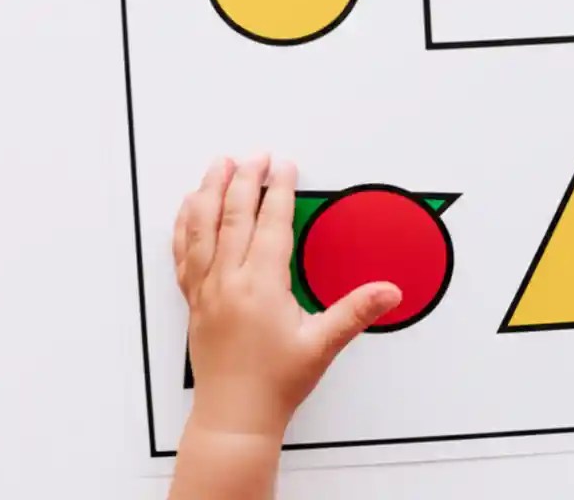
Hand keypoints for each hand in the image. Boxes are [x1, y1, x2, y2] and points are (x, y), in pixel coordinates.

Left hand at [173, 155, 402, 437]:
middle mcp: (228, 283)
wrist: (235, 417)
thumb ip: (356, 312)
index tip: (285, 167)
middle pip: (233, 216)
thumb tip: (389, 292)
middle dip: (245, 180)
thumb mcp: (323, 345)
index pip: (271, 224)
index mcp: (260, 287)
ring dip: (209, 191)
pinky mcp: (195, 301)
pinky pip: (184, 253)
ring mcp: (207, 290)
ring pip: (202, 228)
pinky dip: (185, 225)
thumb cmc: (274, 385)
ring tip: (218, 166)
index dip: (279, 190)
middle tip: (256, 155)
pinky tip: (188, 209)